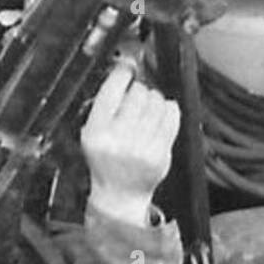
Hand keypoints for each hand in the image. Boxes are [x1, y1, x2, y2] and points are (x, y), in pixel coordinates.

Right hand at [81, 64, 179, 226]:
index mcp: (95, 131)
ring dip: (155, 99)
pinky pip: (171, 118)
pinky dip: (170, 110)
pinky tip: (163, 112)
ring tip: (150, 107)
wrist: (119, 193)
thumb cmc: (106, 160)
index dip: (122, 73)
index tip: (127, 70)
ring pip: (157, 103)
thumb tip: (126, 70)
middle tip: (138, 96)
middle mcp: (117, 139)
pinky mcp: (160, 154)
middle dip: (140, 90)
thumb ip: (106, 105)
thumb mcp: (92, 134)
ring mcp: (140, 147)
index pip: (111, 89)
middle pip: (138, 94)